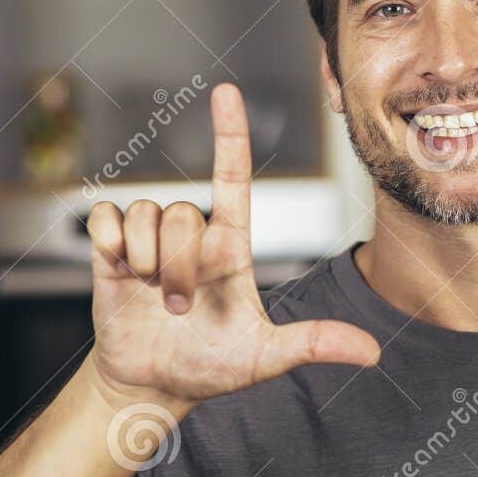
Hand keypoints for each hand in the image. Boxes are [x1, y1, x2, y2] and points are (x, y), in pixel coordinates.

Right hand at [85, 83, 379, 415]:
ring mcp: (150, 240)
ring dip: (145, 261)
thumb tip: (373, 352)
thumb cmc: (209, 366)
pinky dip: (110, 243)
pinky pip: (104, 219)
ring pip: (144, 214)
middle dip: (176, 265)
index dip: (230, 133)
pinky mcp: (112, 249)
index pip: (233, 177)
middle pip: (182, 212)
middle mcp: (191, 235)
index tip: (227, 92)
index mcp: (230, 246)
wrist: (152, 384)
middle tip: (179, 307)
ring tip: (150, 295)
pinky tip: (119, 270)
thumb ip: (313, 344)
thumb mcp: (266, 357)